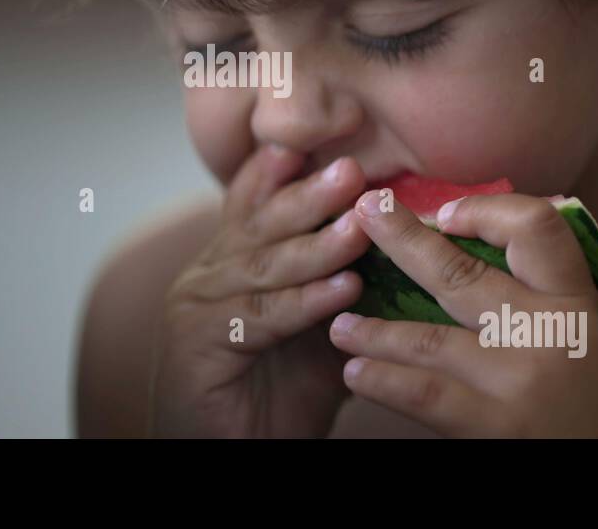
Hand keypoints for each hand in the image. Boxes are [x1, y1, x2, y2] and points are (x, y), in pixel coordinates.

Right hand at [149, 145, 371, 436]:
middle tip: (353, 170)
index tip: (331, 141)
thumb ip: (339, 287)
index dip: (287, 170)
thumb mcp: (316, 332)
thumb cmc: (273, 397)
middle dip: (308, 194)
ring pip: (263, 266)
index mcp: (229, 261)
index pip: (254, 202)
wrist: (225, 455)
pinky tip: (345, 288)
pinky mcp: (197, 346)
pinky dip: (305, 302)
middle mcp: (206, 274)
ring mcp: (196, 307)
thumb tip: (401, 251)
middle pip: (259, 223)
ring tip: (361, 226)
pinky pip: (260, 317)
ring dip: (316, 245)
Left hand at [328, 191, 597, 436]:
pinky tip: (356, 371)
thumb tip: (500, 230)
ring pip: (429, 337)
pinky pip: (425, 394)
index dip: (485, 210)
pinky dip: (383, 379)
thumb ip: (555, 289)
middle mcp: (548, 331)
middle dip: (403, 238)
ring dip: (375, 328)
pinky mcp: (496, 426)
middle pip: (461, 271)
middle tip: (365, 212)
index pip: (538, 227)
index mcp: (578, 301)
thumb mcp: (595, 335)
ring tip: (339, 324)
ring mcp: (519, 379)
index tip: (444, 212)